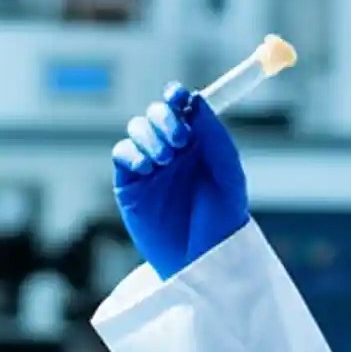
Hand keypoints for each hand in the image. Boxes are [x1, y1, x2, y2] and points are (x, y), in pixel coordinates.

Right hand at [111, 82, 249, 279]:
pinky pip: (122, 153)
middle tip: (180, 140)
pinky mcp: (130, 183)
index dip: (177, 95)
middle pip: (156, 112)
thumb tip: (196, 100)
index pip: (182, 106)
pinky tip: (148, 169)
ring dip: (149, 135)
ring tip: (165, 160)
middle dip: (164, 118)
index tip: (178, 95)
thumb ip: (214, 136)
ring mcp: (150, 164)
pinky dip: (132, 153)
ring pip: (137, 128)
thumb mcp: (228, 173)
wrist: (203, 257)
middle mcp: (173, 147)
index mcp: (199, 141)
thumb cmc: (223, 217)